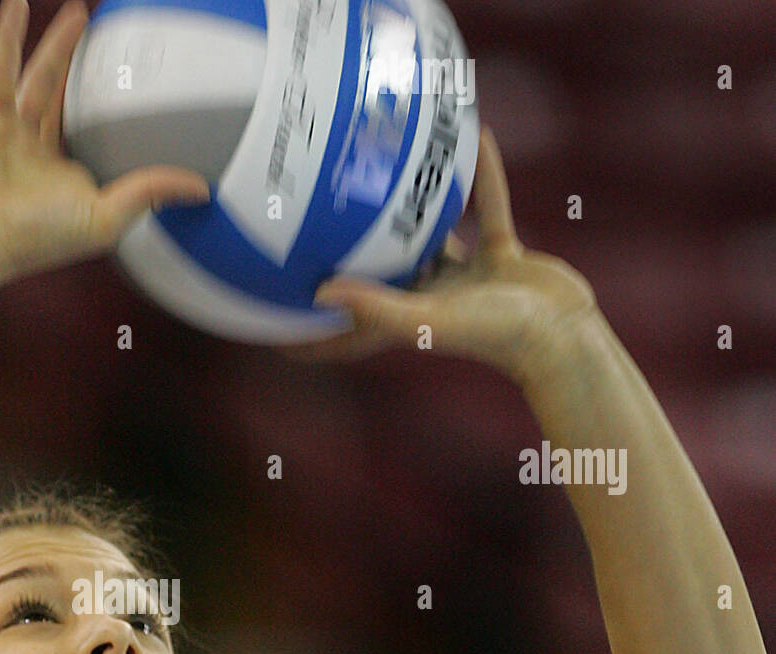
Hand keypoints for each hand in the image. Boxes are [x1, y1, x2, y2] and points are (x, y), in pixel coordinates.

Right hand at [0, 0, 210, 296]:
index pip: (100, 143)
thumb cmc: (34, 240)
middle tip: (111, 45)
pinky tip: (18, 6)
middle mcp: (40, 153)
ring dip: (58, 46)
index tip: (144, 102)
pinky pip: (2, 68)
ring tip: (80, 14)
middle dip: (88, 76)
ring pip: (42, 78)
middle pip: (71, 103)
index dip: (118, 123)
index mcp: (68, 177)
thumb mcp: (106, 219)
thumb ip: (150, 193)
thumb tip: (200, 187)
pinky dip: (8, 37)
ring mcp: (14, 132)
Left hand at [281, 127, 600, 381]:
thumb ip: (374, 305)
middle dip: (356, 254)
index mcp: (406, 318)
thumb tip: (319, 293)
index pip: (349, 322)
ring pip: (435, 234)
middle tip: (322, 222)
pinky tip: (475, 137)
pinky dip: (484, 176)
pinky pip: (487, 207)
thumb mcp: (426, 318)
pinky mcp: (503, 256)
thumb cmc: (493, 336)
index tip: (272, 314)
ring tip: (395, 168)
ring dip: (419, 206)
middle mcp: (431, 297)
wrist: (561, 337)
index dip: (314, 322)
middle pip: (384, 272)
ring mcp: (468, 277)